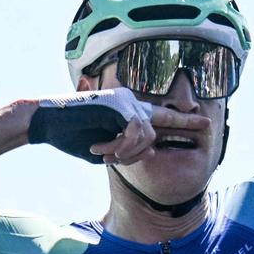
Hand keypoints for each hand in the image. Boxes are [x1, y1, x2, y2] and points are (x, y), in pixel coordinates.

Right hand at [26, 89, 209, 164]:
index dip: (184, 121)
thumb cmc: (72, 137)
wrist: (47, 124)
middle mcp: (130, 102)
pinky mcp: (119, 104)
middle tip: (174, 136)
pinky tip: (102, 148)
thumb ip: (128, 152)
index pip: (162, 117)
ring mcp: (125, 100)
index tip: (205, 125)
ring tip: (103, 154)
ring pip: (147, 136)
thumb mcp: (106, 151)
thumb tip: (151, 151)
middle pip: (160, 126)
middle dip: (166, 134)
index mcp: (128, 111)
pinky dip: (120, 146)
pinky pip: (135, 132)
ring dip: (125, 152)